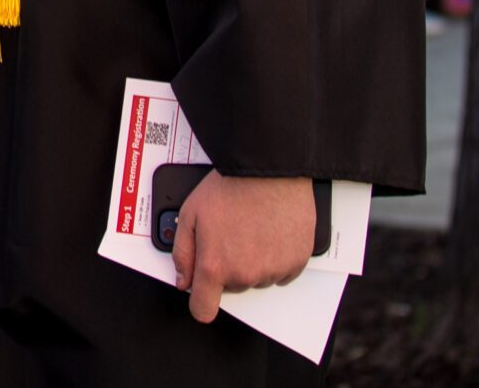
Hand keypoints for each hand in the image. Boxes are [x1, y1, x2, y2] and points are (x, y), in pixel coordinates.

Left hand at [171, 173, 315, 323]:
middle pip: (232, 287)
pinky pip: (281, 272)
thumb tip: (183, 280)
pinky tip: (270, 233)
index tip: (203, 293)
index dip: (201, 302)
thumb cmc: (229, 187)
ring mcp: (272, 270)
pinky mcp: (296, 262)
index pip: (204, 309)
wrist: (268, 169)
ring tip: (250, 229)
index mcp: (215, 265)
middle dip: (227, 267)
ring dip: (253, 262)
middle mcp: (245, 274)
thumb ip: (183, 253)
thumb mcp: (190, 213)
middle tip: (229, 235)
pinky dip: (276, 258)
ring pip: (257, 279)